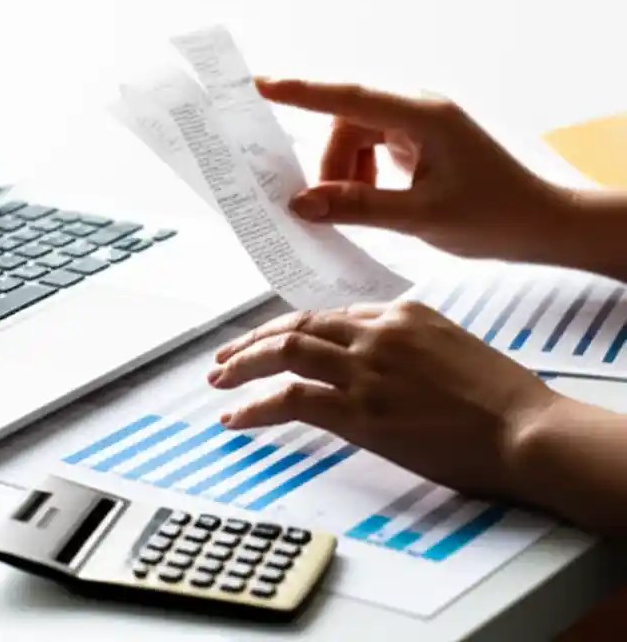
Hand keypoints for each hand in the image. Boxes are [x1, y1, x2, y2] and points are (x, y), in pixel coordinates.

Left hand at [210, 301, 563, 498]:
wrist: (526, 430)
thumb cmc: (502, 400)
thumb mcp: (453, 347)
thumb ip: (409, 344)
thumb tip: (378, 358)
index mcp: (402, 313)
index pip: (330, 316)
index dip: (292, 331)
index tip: (271, 344)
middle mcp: (376, 332)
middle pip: (297, 326)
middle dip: (253, 341)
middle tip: (225, 357)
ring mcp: (365, 370)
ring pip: (284, 351)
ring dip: (242, 365)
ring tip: (218, 379)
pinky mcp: (359, 411)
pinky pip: (290, 399)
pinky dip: (255, 405)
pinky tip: (236, 416)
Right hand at [256, 78, 573, 260]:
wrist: (541, 225)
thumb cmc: (493, 217)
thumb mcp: (420, 218)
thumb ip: (357, 208)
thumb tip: (300, 204)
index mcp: (423, 116)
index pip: (349, 98)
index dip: (301, 92)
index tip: (258, 85)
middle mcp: (418, 109)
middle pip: (345, 121)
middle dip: (330, 163)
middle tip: (324, 208)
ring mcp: (418, 123)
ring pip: (354, 137)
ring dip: (344, 173)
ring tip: (357, 211)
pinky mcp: (418, 140)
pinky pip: (370, 148)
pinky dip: (360, 176)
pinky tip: (372, 203)